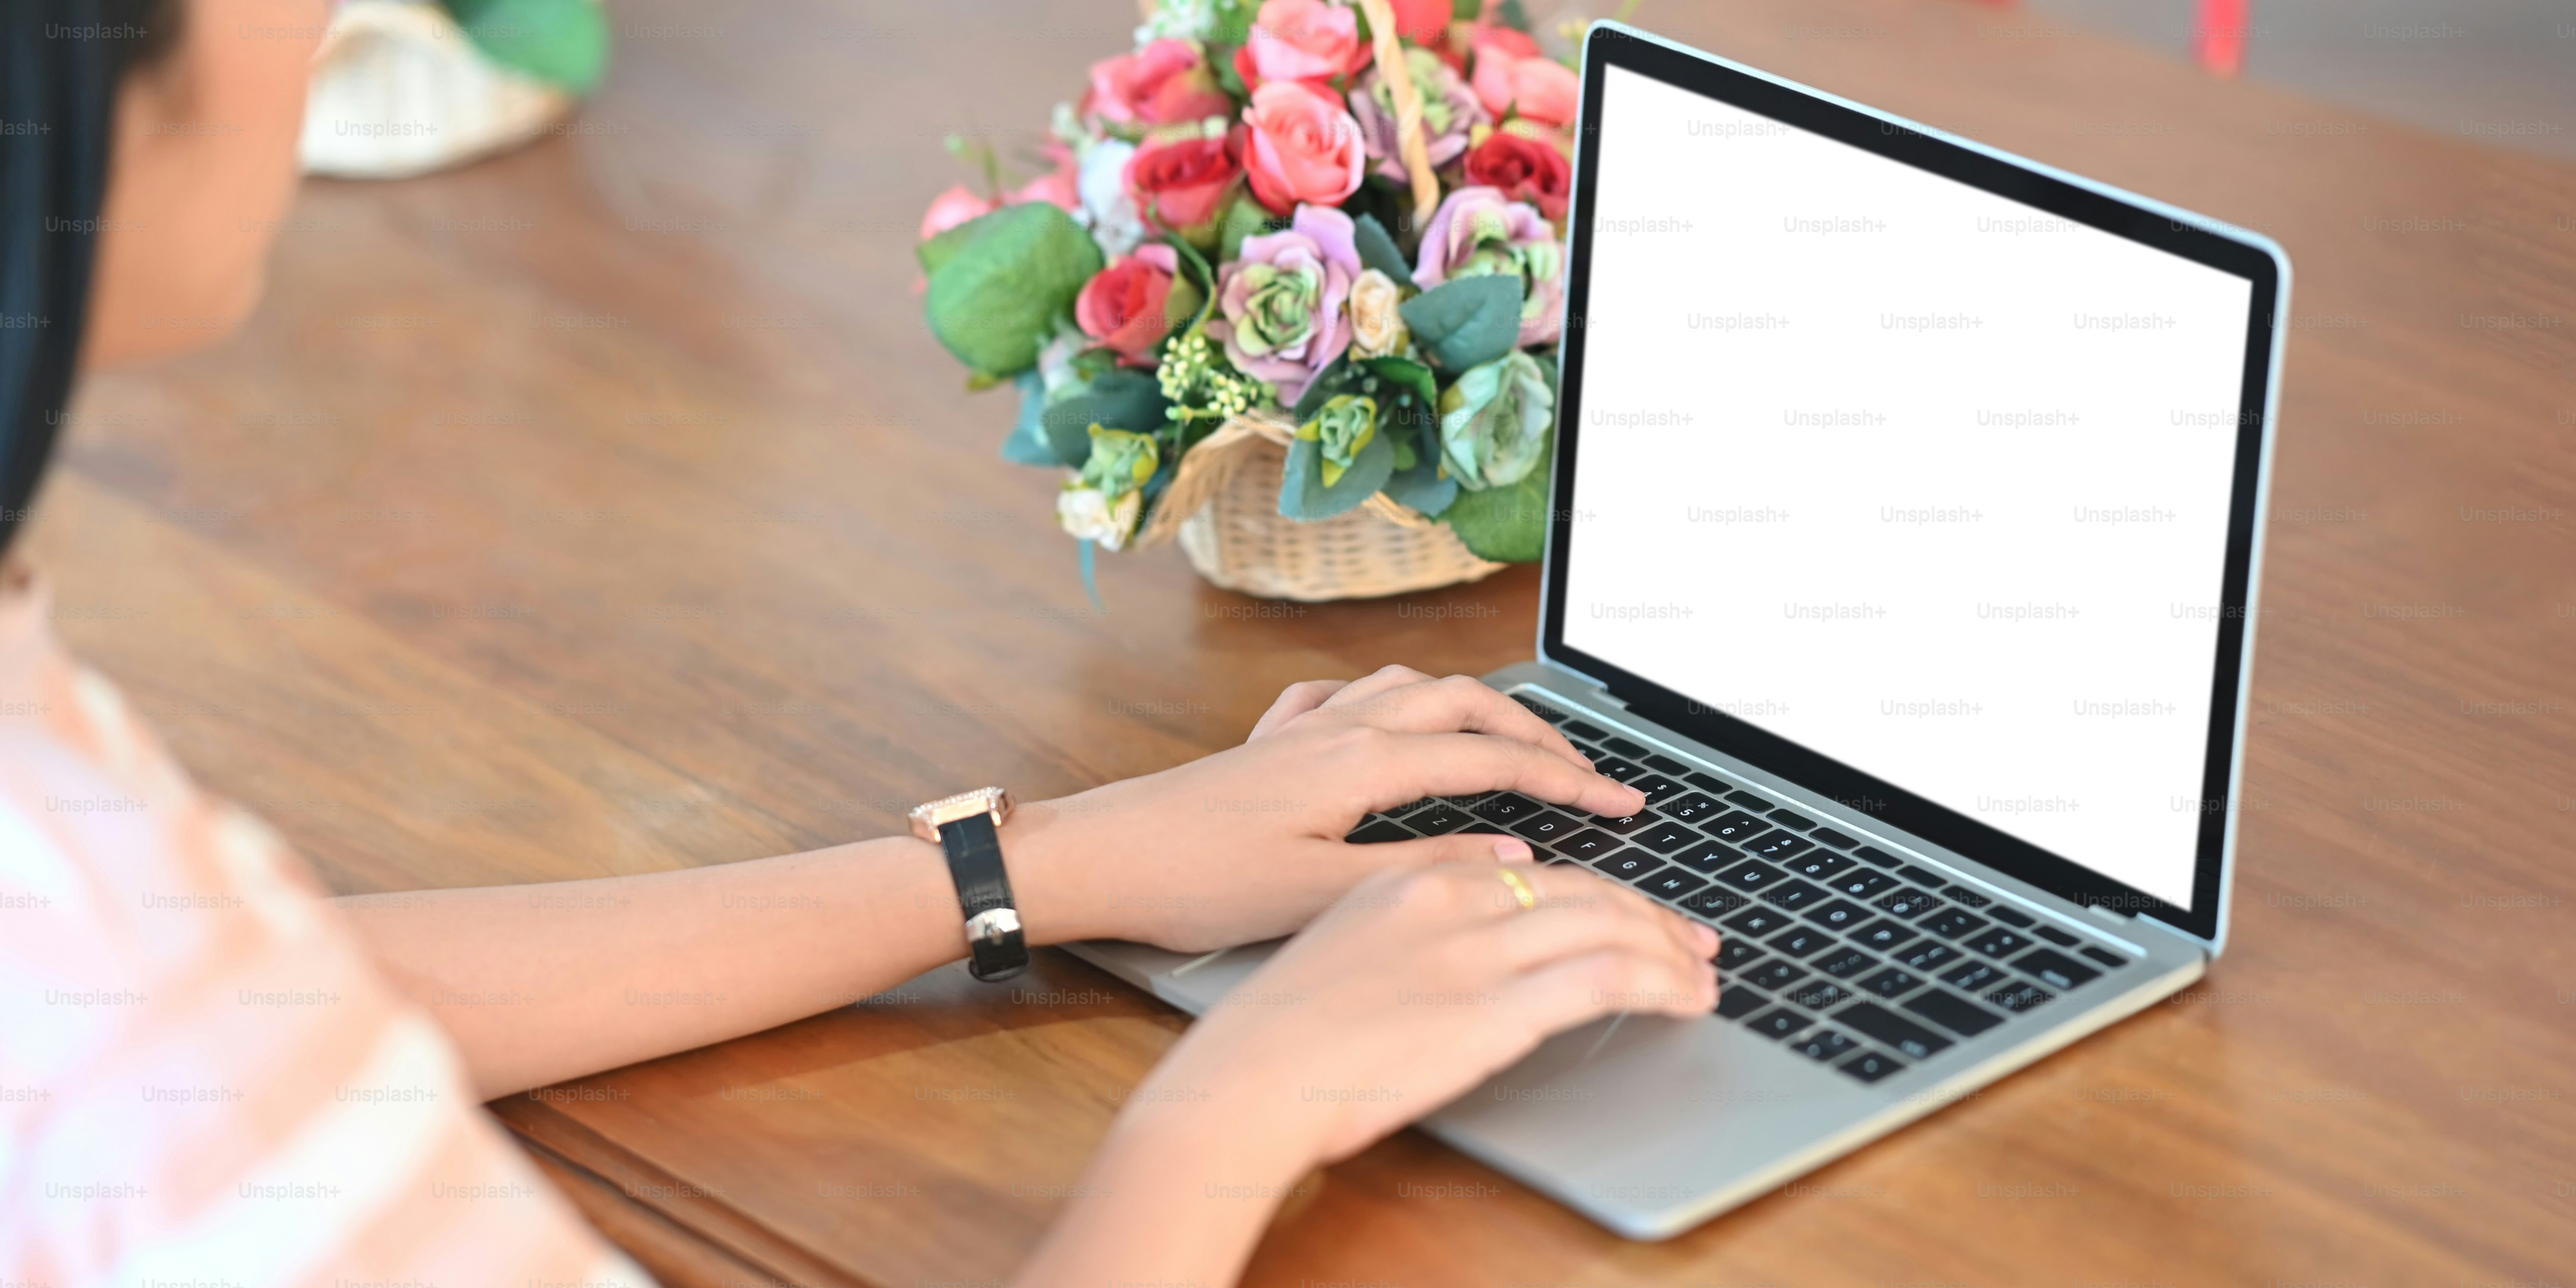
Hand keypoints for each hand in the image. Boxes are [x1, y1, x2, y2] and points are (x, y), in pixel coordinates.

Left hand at [1004, 666, 1645, 951]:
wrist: (1098, 858)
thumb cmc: (1195, 883)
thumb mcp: (1319, 894)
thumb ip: (1423, 872)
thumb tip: (1516, 856)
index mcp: (1362, 762)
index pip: (1494, 760)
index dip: (1569, 781)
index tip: (1626, 801)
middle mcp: (1339, 729)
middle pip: (1465, 703)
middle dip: (1537, 730)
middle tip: (1587, 771)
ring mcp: (1301, 730)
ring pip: (1411, 689)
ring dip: (1472, 705)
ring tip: (1512, 737)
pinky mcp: (1267, 744)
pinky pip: (1345, 699)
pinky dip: (1389, 701)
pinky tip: (1388, 721)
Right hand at [1127, 850, 1718, 1175]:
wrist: (1245, 1078)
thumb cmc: (1277, 1030)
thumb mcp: (1338, 942)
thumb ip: (1410, 909)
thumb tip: (1490, 887)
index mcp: (1411, 885)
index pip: (1534, 870)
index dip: (1597, 889)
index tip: (1632, 913)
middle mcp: (1451, 904)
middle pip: (1582, 888)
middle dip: (1650, 912)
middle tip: (1695, 937)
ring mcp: (1475, 954)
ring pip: (1607, 924)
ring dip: (1668, 946)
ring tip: (1702, 971)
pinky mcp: (1496, 1011)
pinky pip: (1605, 978)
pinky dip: (1660, 982)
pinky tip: (1685, 997)